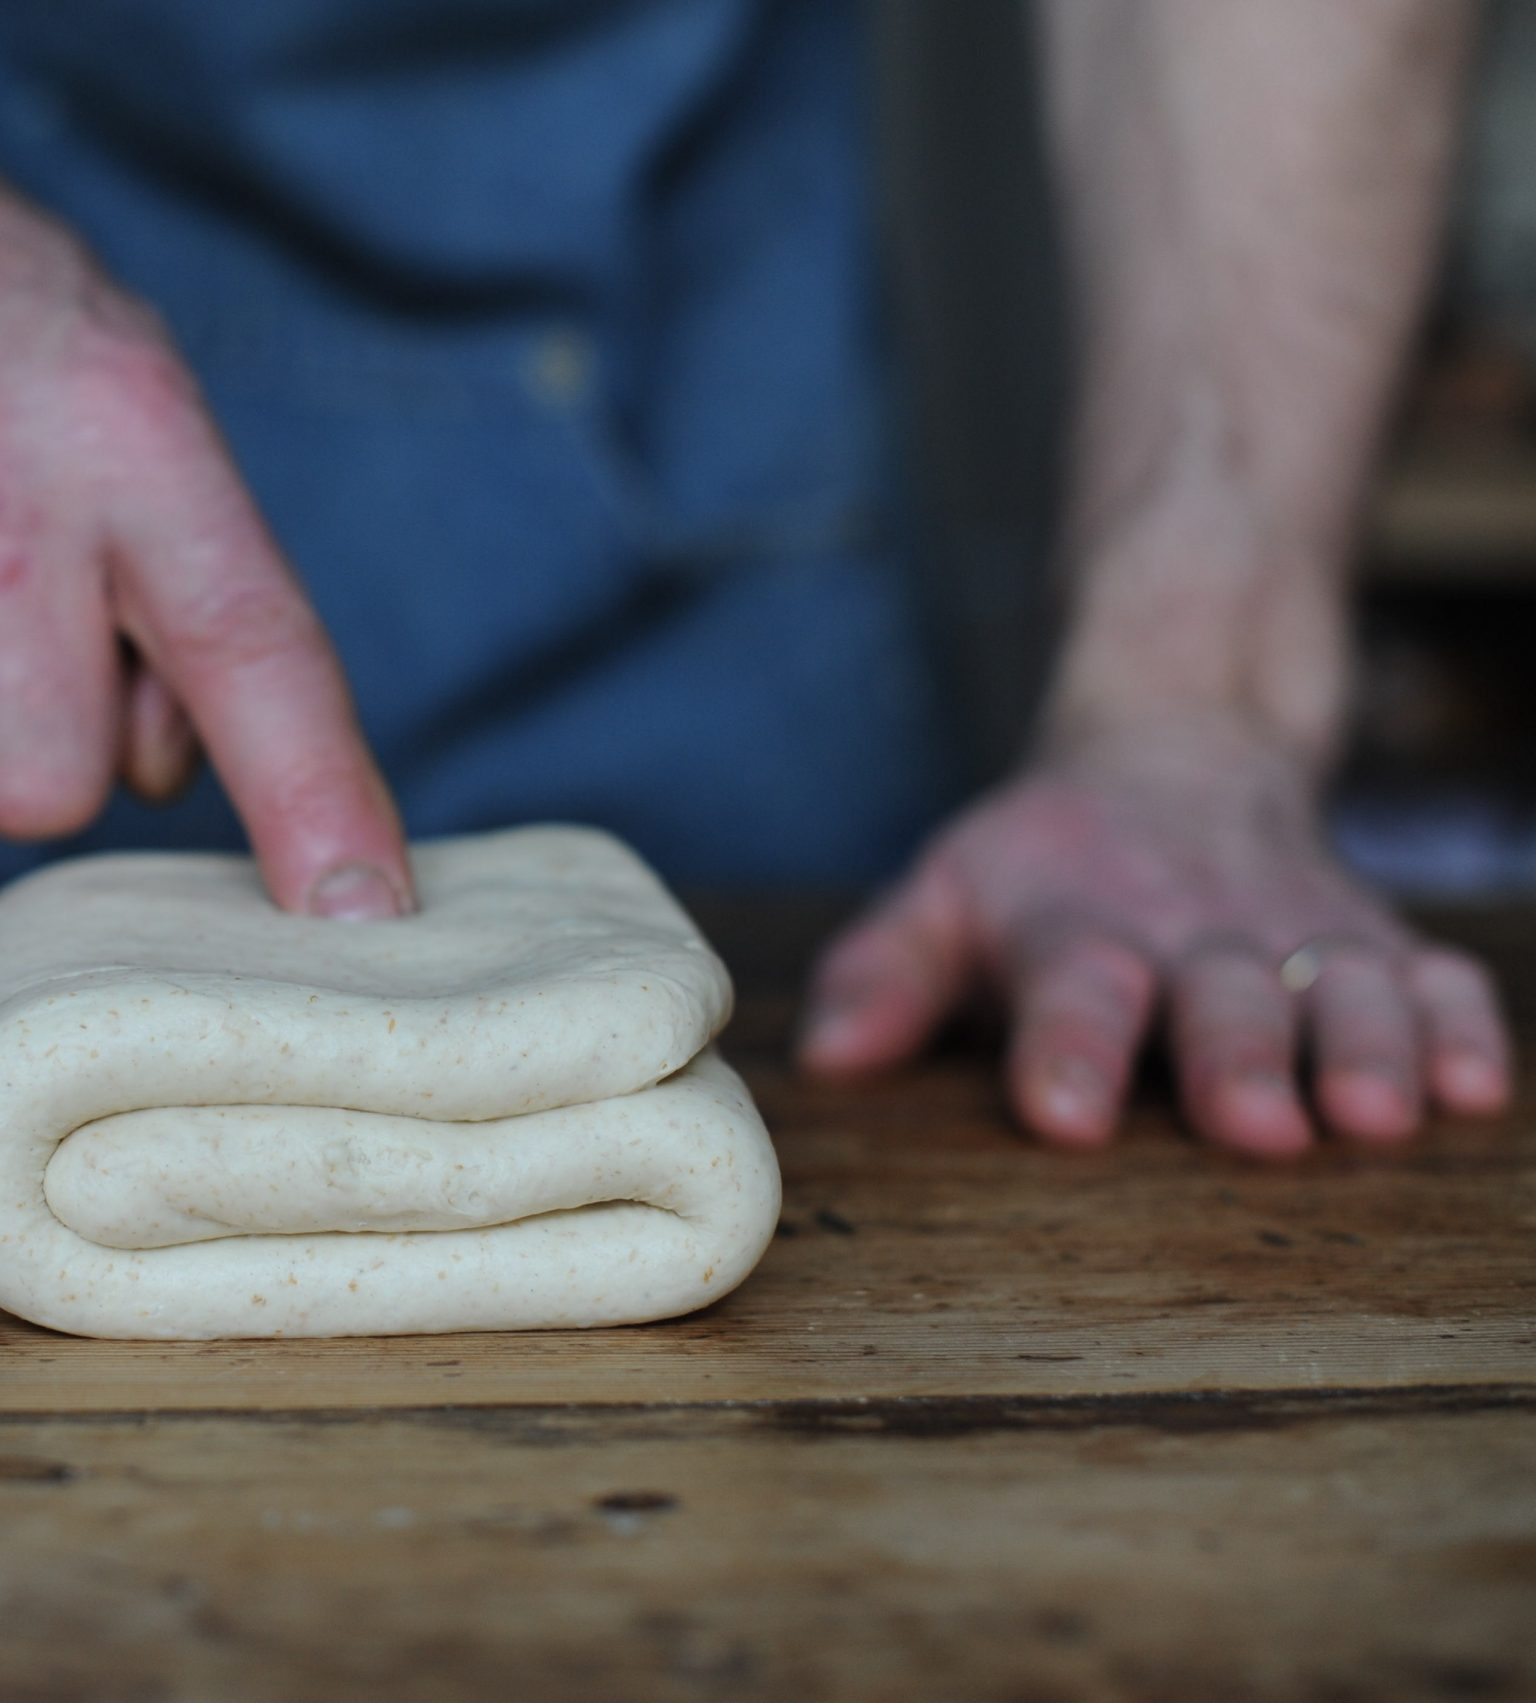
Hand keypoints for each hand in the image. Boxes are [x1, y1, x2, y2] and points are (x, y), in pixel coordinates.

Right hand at [0, 148, 409, 918]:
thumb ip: (190, 602)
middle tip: (7, 626)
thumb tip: (159, 777)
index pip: (246, 642)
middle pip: (38, 786)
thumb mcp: (144, 422)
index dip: (309, 794)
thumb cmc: (2, 354)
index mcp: (132, 429)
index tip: (355, 915)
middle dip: (32, 746)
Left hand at [798, 720, 1513, 1155]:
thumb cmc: (1042, 865)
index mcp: (1076, 923)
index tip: (1063, 1115)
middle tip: (1250, 1125)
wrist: (1177, 743)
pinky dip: (1462, 1025)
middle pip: (1221, 993)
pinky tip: (1475, 1091)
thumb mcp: (945, 896)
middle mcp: (1194, 928)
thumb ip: (884, 973)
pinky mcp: (1375, 939)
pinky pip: (1434, 976)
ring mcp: (1296, 934)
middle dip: (1237, 1057)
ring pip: (1342, 987)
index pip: (1067, 983)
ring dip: (1363, 1049)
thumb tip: (823, 1059)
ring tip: (1370, 1114)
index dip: (1065, 1048)